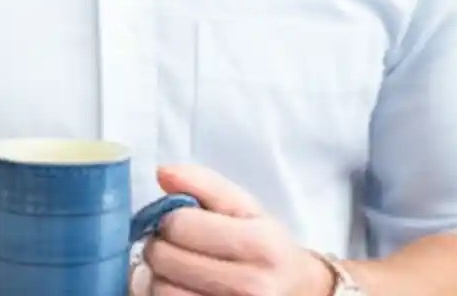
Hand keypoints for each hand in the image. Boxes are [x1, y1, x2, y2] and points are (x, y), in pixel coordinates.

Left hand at [140, 165, 335, 295]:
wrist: (298, 292)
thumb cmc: (264, 246)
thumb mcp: (244, 208)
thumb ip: (203, 183)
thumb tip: (162, 172)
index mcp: (261, 244)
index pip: (179, 224)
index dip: (170, 219)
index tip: (181, 224)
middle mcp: (253, 285)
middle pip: (164, 258)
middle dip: (160, 246)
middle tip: (175, 247)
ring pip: (160, 289)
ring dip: (158, 276)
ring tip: (178, 270)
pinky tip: (181, 287)